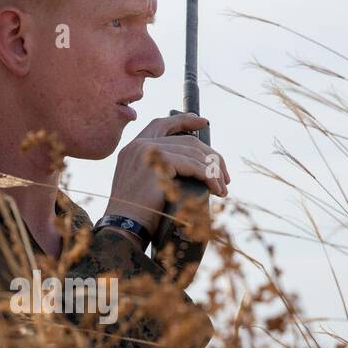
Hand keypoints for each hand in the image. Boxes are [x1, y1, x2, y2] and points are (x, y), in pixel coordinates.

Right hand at [102, 113, 229, 239]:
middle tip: (224, 175)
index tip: (202, 121)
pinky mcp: (160, 162)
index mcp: (133, 148)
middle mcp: (139, 145)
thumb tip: (195, 168)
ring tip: (222, 188)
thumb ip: (159, 169)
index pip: (161, 124)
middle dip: (210, 156)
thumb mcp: (144, 185)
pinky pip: (194, 165)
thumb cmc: (136, 214)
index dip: (183, 120)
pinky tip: (216, 189)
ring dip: (213, 171)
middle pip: (186, 140)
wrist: (124, 226)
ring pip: (193, 153)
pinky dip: (209, 177)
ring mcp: (148, 152)